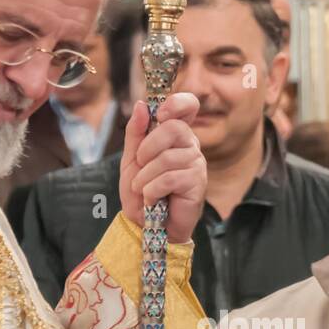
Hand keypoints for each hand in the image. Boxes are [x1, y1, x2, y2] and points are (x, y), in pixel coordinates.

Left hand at [119, 93, 205, 243]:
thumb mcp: (131, 160)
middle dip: (148, 147)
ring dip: (146, 176)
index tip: (160, 113)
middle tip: (140, 164)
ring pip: (167, 158)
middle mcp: (190, 146)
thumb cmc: (142, 193)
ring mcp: (196, 164)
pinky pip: (170, 178)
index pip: (188, 106)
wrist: (145, 225)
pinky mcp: (197, 184)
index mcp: (175, 135)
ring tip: (143, 190)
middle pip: (173, 127)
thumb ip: (136, 133)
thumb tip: (141, 105)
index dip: (176, 103)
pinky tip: (152, 199)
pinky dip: (152, 190)